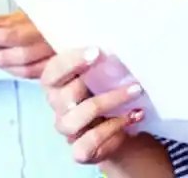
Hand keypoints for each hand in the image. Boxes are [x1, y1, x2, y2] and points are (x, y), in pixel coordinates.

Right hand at [40, 47, 144, 163]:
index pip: (52, 72)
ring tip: (135, 94)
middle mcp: (59, 107)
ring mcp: (68, 130)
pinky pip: (86, 145)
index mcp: (57, 84)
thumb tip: (119, 36)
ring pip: (74, 120)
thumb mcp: (101, 74)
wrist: (121, 129)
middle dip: (96, 83)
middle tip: (128, 75)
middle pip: (64, 96)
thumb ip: (99, 60)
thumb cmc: (107, 92)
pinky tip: (131, 119)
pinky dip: (111, 131)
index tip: (97, 52)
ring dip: (109, 104)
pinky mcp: (80, 151)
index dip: (71, 62)